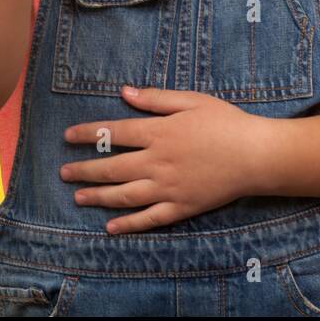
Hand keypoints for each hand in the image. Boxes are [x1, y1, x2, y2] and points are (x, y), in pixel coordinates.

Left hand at [60, 86, 269, 233]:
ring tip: (78, 197)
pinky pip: (149, 219)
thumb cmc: (226, 123)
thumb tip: (123, 93)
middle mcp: (158, 162)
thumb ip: (155, 99)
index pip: (113, 133)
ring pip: (124, 196)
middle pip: (112, 168)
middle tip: (63, 172)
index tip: (67, 137)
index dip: (87, 134)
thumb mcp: (191, 101)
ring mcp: (168, 188)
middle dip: (84, 170)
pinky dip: (128, 225)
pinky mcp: (181, 208)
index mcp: (159, 133)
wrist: (256, 155)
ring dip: (98, 197)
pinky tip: (110, 227)